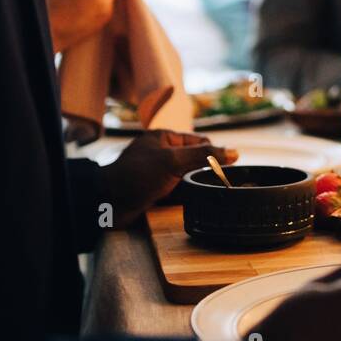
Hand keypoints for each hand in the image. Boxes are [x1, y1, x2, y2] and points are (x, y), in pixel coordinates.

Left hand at [98, 130, 236, 227]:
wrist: (107, 203)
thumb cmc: (136, 175)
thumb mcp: (173, 160)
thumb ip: (203, 156)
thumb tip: (233, 152)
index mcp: (164, 138)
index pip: (199, 142)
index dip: (214, 153)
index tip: (228, 168)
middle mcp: (161, 153)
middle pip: (194, 159)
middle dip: (206, 170)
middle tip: (222, 182)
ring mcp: (158, 172)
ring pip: (187, 176)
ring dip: (197, 184)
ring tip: (212, 192)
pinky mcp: (154, 191)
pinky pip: (178, 191)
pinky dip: (187, 195)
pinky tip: (197, 201)